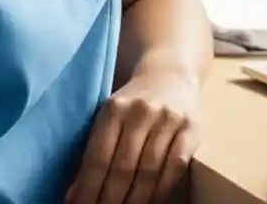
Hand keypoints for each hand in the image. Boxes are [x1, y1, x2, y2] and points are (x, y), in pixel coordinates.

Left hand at [65, 71, 201, 203]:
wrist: (170, 75)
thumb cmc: (132, 104)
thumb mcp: (109, 117)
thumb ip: (94, 151)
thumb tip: (74, 194)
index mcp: (114, 109)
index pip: (98, 158)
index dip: (88, 189)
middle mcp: (141, 112)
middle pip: (123, 168)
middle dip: (110, 200)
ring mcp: (168, 119)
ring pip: (149, 171)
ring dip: (135, 200)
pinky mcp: (191, 128)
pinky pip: (175, 167)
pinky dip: (162, 190)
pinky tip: (151, 202)